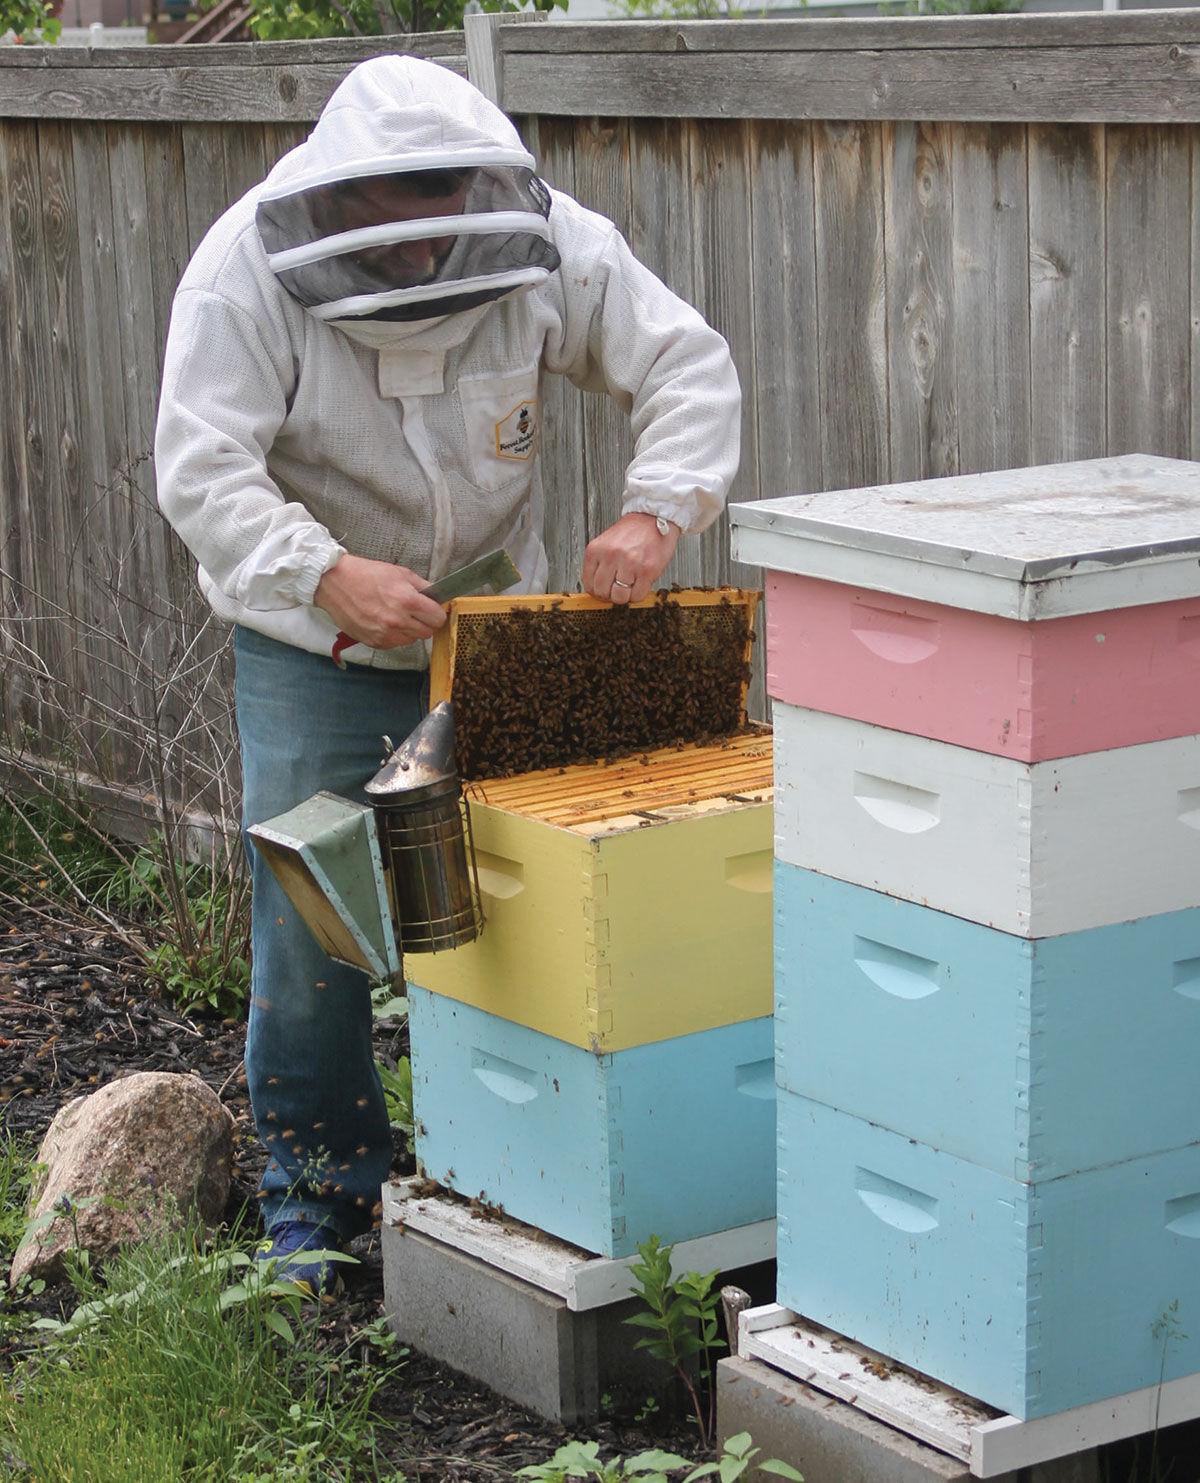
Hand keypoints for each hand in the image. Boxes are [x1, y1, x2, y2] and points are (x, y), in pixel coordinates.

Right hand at [314, 553, 446, 648]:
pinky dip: (393, 636)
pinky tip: (383, 621)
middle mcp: (398, 621)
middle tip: (413, 612)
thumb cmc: (366, 575)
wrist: (335, 583)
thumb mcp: (400, 573)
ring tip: (395, 615)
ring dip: (408, 630)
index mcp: (408, 601)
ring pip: (411, 640)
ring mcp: (385, 634)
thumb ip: (423, 587)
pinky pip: (394, 644)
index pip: (438, 618)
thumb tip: (437, 598)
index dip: (436, 613)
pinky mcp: (374, 642)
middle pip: (427, 632)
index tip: (431, 609)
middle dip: (424, 622)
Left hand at [582, 513, 679, 604]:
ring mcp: (629, 564)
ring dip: (625, 596)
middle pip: (602, 592)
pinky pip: (638, 595)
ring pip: (619, 597)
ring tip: (630, 586)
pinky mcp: (647, 570)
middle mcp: (611, 556)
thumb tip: (597, 588)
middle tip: (617, 590)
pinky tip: (640, 584)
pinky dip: (638, 594)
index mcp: (596, 550)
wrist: (652, 517)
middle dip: (610, 595)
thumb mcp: (605, 543)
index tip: (604, 591)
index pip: (589, 584)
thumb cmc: (631, 531)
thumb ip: (599, 563)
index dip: (597, 592)